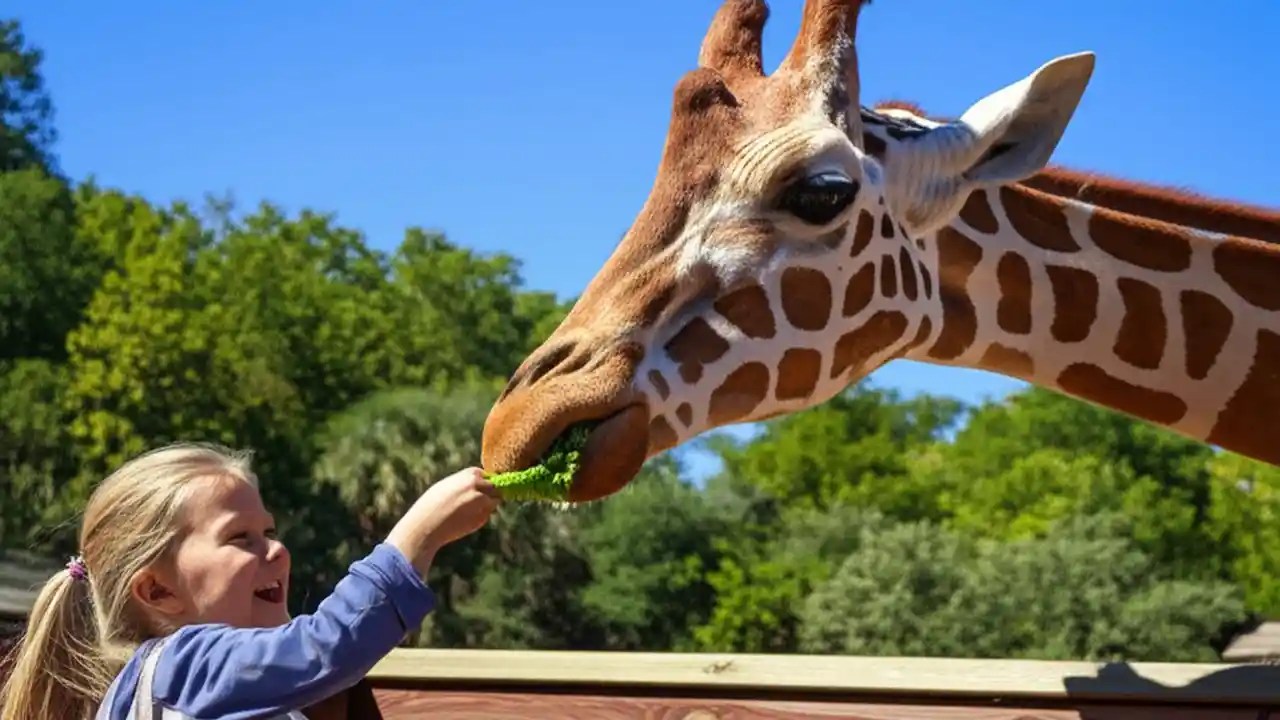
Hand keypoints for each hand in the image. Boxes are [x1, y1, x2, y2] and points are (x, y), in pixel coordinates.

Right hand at [386, 467, 500, 575]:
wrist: (426, 524)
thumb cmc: (432, 504)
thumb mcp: (449, 484)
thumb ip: (466, 483)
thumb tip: (481, 486)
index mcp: (471, 474)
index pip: (487, 476)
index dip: (483, 484)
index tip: (477, 490)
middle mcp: (480, 486)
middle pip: (495, 488)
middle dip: (489, 494)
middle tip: (474, 502)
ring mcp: (483, 502)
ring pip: (494, 502)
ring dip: (486, 506)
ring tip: (465, 511)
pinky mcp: (482, 518)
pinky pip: (486, 516)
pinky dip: (479, 517)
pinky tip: (463, 520)